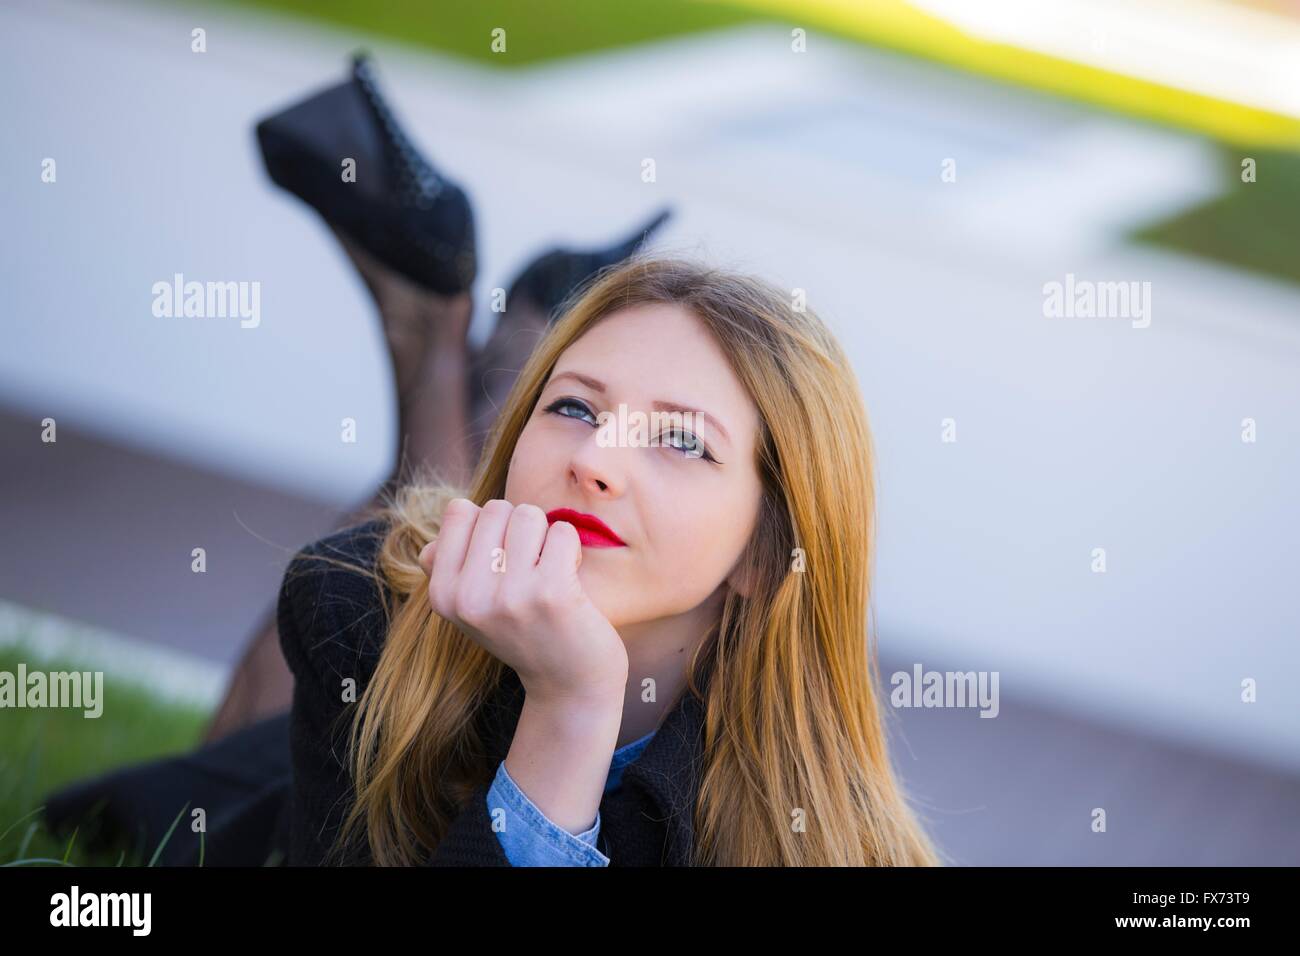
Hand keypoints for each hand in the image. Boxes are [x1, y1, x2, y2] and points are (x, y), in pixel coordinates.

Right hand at [419, 498, 628, 703]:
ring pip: (528, 515)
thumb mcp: (472, 606)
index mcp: (442, 595)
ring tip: (549, 571)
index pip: (458, 511)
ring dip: (546, 536)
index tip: (502, 559)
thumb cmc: (523, 630)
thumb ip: (451, 564)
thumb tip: (442, 526)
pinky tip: (569, 579)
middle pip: (495, 508)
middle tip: (530, 569)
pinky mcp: (551, 594)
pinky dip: (571, 548)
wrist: (568, 684)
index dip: (488, 525)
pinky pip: (562, 532)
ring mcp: (509, 596)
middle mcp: (468, 597)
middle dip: (519, 528)